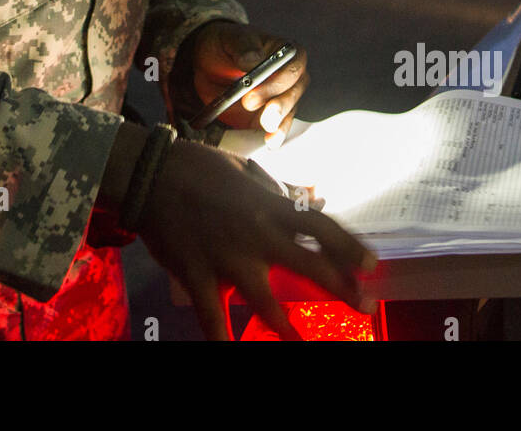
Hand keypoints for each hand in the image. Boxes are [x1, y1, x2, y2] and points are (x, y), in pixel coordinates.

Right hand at [137, 138, 376, 339]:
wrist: (150, 175)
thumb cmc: (197, 166)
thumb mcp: (243, 170)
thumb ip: (272, 191)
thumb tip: (301, 199)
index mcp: (269, 206)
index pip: (321, 228)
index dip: (349, 247)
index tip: (370, 265)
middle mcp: (257, 236)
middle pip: (310, 266)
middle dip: (342, 289)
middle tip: (364, 306)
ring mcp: (228, 259)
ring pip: (267, 303)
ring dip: (288, 328)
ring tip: (302, 343)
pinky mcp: (198, 276)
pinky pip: (213, 317)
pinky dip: (222, 340)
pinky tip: (231, 353)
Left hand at [178, 20, 307, 145]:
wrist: (210, 64)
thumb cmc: (225, 45)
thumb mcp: (230, 39)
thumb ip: (243, 47)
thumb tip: (252, 61)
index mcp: (285, 50)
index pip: (294, 63)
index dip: (279, 76)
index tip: (254, 87)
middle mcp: (290, 75)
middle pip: (294, 90)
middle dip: (277, 101)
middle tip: (250, 104)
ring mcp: (282, 97)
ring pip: (289, 110)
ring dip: (278, 120)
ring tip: (264, 126)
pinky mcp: (272, 116)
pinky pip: (279, 127)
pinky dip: (275, 135)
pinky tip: (270, 141)